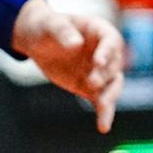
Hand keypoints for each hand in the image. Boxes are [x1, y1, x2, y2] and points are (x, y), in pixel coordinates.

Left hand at [14, 0, 125, 130]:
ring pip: (112, 86)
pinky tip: (103, 126)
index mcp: (100, 31)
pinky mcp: (91, 88)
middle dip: (105, 76)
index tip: (98, 62)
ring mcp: (100, 71)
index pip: (111, 41)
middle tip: (91, 83)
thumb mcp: (51, 25)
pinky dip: (103, 113)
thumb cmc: (47, 26)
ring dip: (110, 98)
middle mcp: (105, 53)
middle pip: (114, 66)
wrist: (38, 42)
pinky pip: (101, 101)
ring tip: (103, 110)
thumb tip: (76, 44)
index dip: (107, 52)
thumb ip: (64, 33)